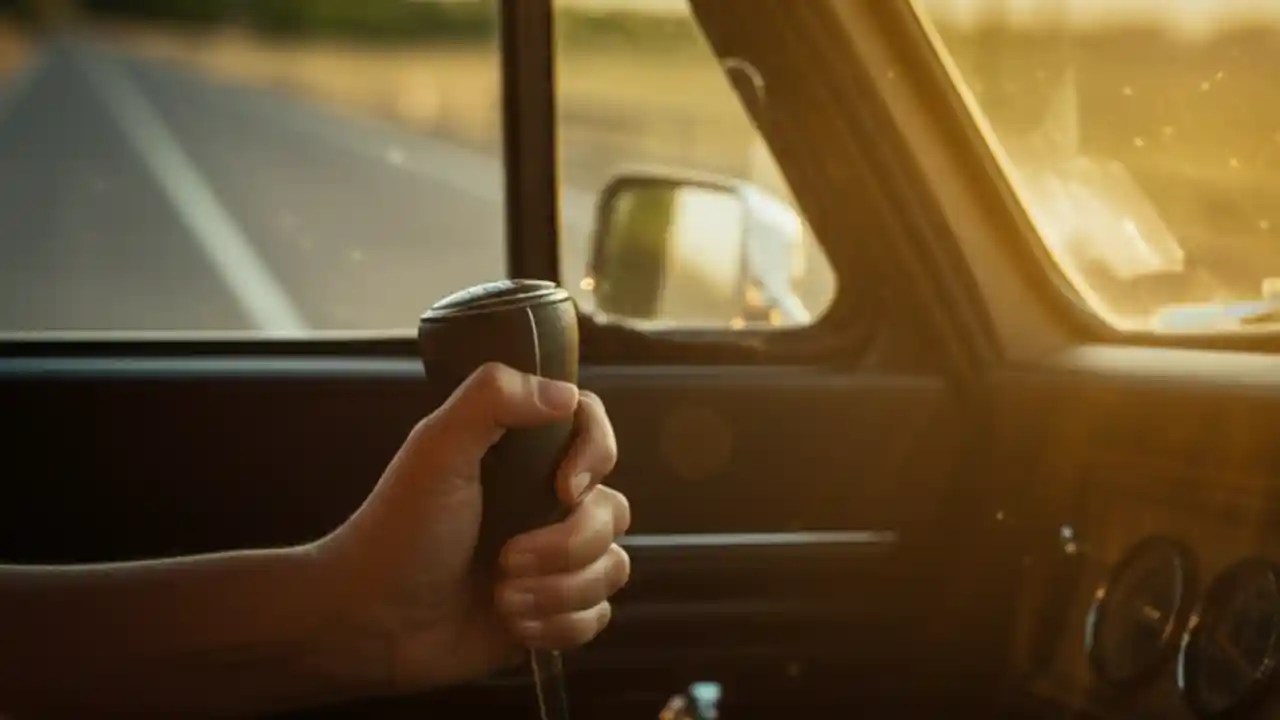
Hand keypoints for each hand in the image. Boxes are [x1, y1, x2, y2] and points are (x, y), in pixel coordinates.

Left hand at [315, 362, 630, 694]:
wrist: (372, 622)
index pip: (593, 430)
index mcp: (523, 457)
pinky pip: (598, 616)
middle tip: (505, 560)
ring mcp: (554, 559)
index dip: (595, 455)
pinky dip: (558, 626)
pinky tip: (513, 624)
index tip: (564, 487)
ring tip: (503, 598)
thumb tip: (565, 393)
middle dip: (566, 545)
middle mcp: (545, 502)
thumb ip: (491, 400)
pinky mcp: (554, 611)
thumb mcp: (435, 450)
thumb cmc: (398, 532)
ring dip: (559, 591)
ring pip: (612, 567)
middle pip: (612, 510)